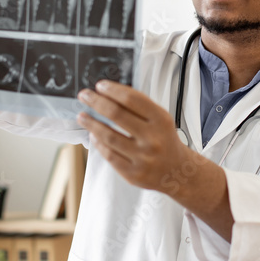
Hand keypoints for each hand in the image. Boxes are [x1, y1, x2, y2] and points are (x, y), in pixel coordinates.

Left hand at [76, 80, 198, 191]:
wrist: (176, 171)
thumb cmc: (164, 140)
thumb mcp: (160, 119)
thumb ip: (138, 107)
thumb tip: (108, 94)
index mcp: (161, 120)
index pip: (132, 99)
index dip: (113, 90)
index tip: (100, 86)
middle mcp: (152, 138)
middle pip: (117, 114)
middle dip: (96, 102)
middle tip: (84, 96)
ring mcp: (142, 157)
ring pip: (108, 136)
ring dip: (91, 124)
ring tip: (82, 116)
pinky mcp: (133, 173)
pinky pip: (109, 155)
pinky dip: (98, 143)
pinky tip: (93, 135)